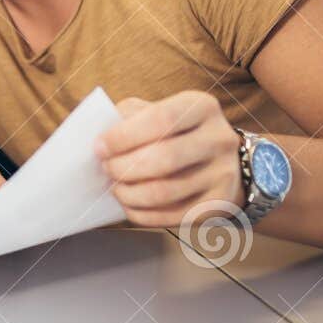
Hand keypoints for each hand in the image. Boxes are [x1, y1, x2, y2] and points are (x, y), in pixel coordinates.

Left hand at [95, 91, 243, 227]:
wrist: (223, 161)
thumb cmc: (176, 132)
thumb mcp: (158, 111)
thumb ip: (130, 117)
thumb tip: (100, 139)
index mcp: (202, 107)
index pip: (160, 119)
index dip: (123, 136)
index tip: (99, 147)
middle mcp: (219, 139)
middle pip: (163, 158)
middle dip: (123, 166)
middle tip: (105, 169)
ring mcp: (223, 174)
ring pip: (164, 191)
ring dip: (129, 193)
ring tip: (116, 187)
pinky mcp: (218, 205)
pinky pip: (170, 216)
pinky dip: (141, 213)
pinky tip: (129, 204)